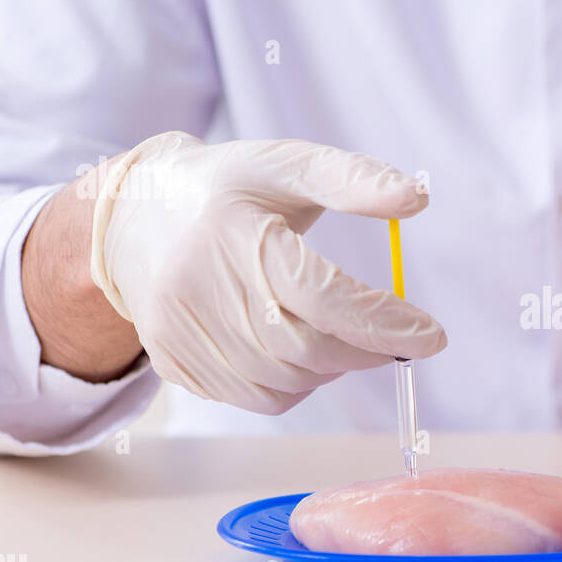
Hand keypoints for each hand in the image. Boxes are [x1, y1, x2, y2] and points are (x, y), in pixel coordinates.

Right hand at [89, 131, 445, 412]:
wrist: (130, 219)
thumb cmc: (225, 189)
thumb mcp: (286, 164)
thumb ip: (352, 179)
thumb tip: (417, 197)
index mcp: (230, 230)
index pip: (320, 293)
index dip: (381, 320)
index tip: (431, 335)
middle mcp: (195, 286)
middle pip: (304, 348)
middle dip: (366, 349)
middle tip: (399, 337)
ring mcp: (179, 331)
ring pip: (284, 381)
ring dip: (334, 368)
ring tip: (347, 335)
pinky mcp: (173, 362)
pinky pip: (257, 397)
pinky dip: (297, 385)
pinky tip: (303, 352)